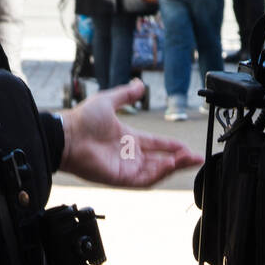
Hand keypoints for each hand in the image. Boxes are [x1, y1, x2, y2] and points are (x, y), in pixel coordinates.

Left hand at [59, 80, 201, 186]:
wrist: (68, 136)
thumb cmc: (83, 119)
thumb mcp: (110, 100)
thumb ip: (127, 95)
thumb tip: (140, 84)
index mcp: (129, 138)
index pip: (157, 145)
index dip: (172, 146)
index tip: (187, 147)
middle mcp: (130, 155)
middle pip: (161, 161)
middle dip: (180, 160)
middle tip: (197, 158)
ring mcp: (126, 168)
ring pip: (156, 171)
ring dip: (173, 166)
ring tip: (188, 160)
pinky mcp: (121, 178)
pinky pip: (144, 180)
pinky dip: (159, 174)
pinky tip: (170, 165)